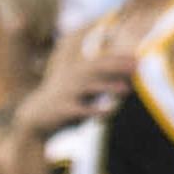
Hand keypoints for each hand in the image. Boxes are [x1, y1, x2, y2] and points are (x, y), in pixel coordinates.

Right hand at [15, 25, 132, 129]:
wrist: (34, 117)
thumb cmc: (65, 101)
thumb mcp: (80, 88)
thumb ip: (100, 81)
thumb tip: (129, 80)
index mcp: (78, 71)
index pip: (101, 60)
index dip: (120, 57)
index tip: (139, 56)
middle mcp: (73, 79)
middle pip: (97, 69)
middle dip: (118, 66)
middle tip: (137, 67)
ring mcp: (67, 94)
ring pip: (90, 88)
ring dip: (109, 87)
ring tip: (127, 89)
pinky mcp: (63, 110)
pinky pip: (80, 110)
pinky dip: (95, 111)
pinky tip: (109, 113)